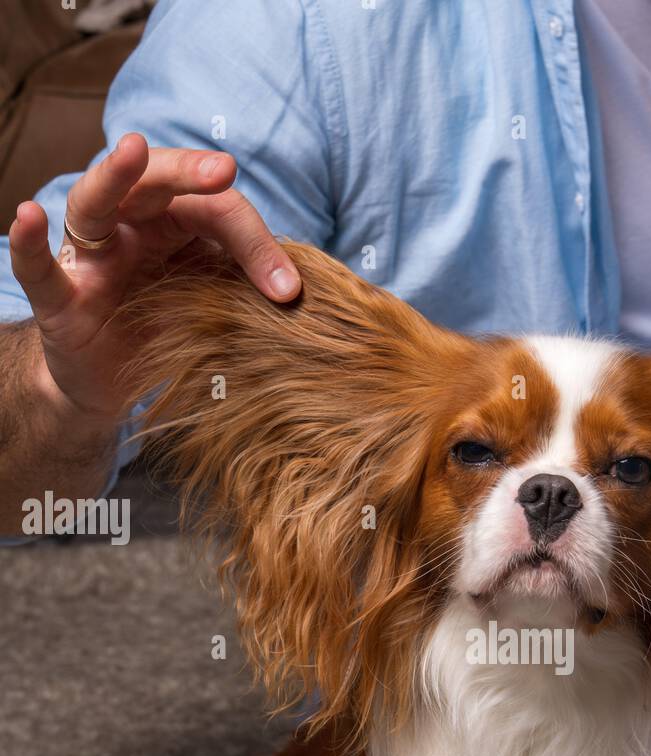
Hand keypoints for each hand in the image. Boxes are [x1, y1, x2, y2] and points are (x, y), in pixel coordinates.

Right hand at [7, 132, 301, 419]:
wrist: (115, 387)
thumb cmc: (169, 334)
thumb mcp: (216, 310)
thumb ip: (246, 290)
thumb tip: (301, 293)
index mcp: (175, 227)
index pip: (215, 212)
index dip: (254, 243)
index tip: (289, 288)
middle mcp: (130, 229)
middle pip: (155, 183)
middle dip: (189, 172)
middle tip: (224, 171)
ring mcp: (91, 259)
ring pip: (94, 203)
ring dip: (113, 175)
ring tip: (132, 150)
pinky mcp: (59, 299)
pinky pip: (39, 267)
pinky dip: (28, 243)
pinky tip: (26, 215)